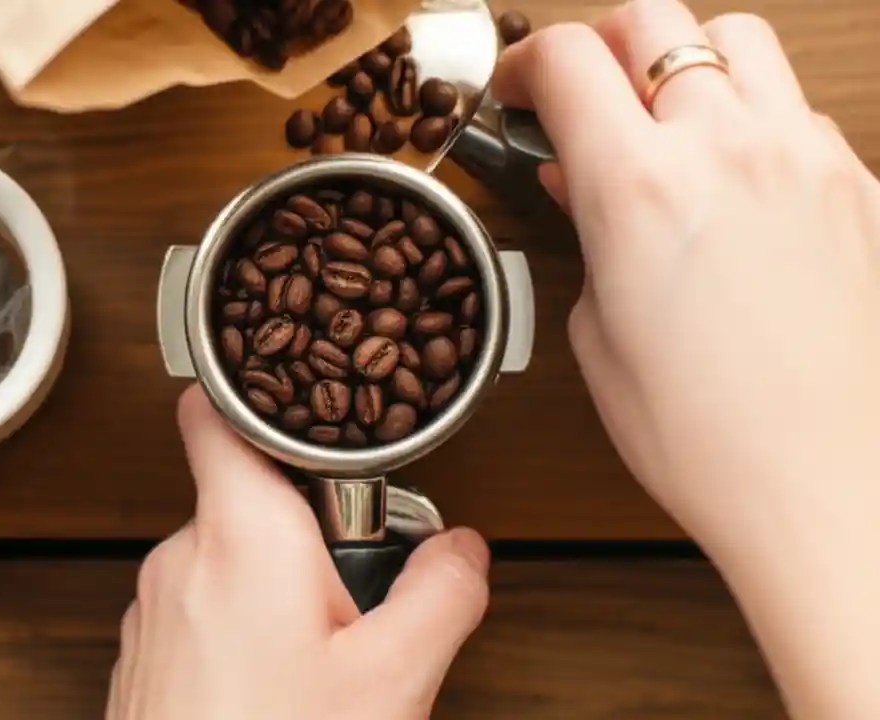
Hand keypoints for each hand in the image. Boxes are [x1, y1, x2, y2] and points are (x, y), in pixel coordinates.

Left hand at [106, 386, 488, 719]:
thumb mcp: (393, 683)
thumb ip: (441, 595)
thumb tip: (462, 551)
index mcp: (239, 538)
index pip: (215, 414)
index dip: (252, 395)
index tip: (295, 402)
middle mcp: (180, 560)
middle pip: (247, 499)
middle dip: (307, 532)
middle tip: (356, 596)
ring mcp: (151, 612)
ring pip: (227, 563)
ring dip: (277, 590)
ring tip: (319, 660)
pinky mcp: (143, 659)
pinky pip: (200, 613)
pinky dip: (241, 631)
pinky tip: (275, 694)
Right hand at [495, 1, 879, 715]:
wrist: (830, 488)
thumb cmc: (714, 440)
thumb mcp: (602, 337)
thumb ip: (586, 239)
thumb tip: (578, 187)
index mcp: (639, 189)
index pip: (568, 58)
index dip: (524, 63)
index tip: (517, 91)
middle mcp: (729, 150)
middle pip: (653, 21)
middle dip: (603, 46)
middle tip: (582, 94)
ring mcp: (805, 158)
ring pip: (740, 40)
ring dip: (688, 63)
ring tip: (666, 120)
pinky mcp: (858, 186)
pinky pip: (800, 108)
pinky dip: (755, 116)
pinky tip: (734, 176)